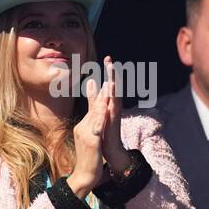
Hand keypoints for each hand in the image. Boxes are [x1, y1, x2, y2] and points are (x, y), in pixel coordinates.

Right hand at [68, 66, 110, 194]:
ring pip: (95, 114)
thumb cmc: (89, 159)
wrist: (84, 176)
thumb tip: (96, 121)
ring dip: (102, 99)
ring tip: (107, 86)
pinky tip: (106, 109)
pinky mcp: (92, 141)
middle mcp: (82, 127)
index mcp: (83, 126)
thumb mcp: (91, 140)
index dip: (96, 93)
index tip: (99, 78)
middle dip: (101, 90)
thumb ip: (92, 128)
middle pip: (93, 107)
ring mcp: (86, 134)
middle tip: (105, 75)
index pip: (91, 107)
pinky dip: (101, 116)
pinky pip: (97, 127)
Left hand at [99, 56, 128, 171]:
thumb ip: (95, 101)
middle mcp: (113, 106)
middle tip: (109, 58)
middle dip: (112, 72)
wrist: (110, 150)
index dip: (109, 72)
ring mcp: (115, 113)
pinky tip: (111, 87)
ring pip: (115, 94)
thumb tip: (93, 87)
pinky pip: (114, 106)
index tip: (107, 58)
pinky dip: (113, 97)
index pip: (109, 84)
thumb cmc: (104, 133)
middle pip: (113, 86)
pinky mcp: (114, 120)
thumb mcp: (98, 114)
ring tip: (112, 68)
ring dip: (114, 81)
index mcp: (109, 104)